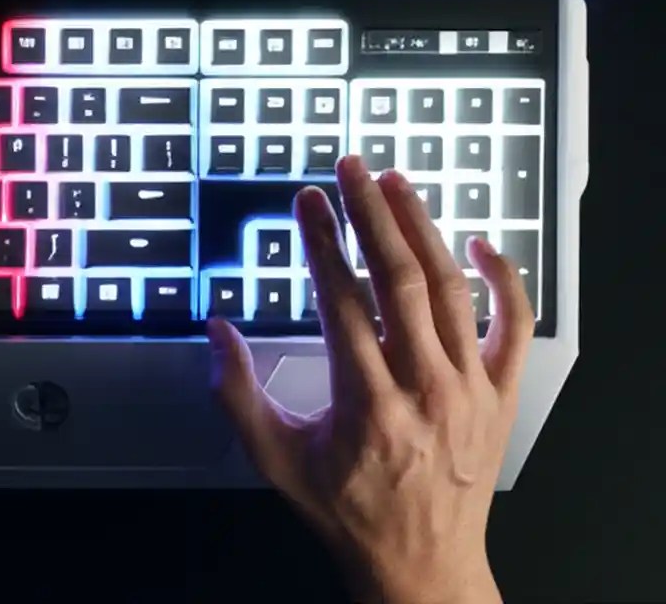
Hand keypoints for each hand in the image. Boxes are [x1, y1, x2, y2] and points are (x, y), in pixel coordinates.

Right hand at [208, 156, 532, 603]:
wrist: (419, 564)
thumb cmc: (347, 512)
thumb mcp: (275, 461)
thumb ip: (238, 394)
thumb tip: (218, 330)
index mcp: (366, 405)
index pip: (341, 300)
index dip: (321, 242)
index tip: (307, 201)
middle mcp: (424, 390)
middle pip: (400, 280)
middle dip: (371, 215)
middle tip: (351, 168)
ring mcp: (469, 390)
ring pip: (451, 291)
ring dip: (423, 230)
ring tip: (397, 184)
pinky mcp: (499, 396)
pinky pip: (514, 326)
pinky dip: (503, 280)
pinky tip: (480, 244)